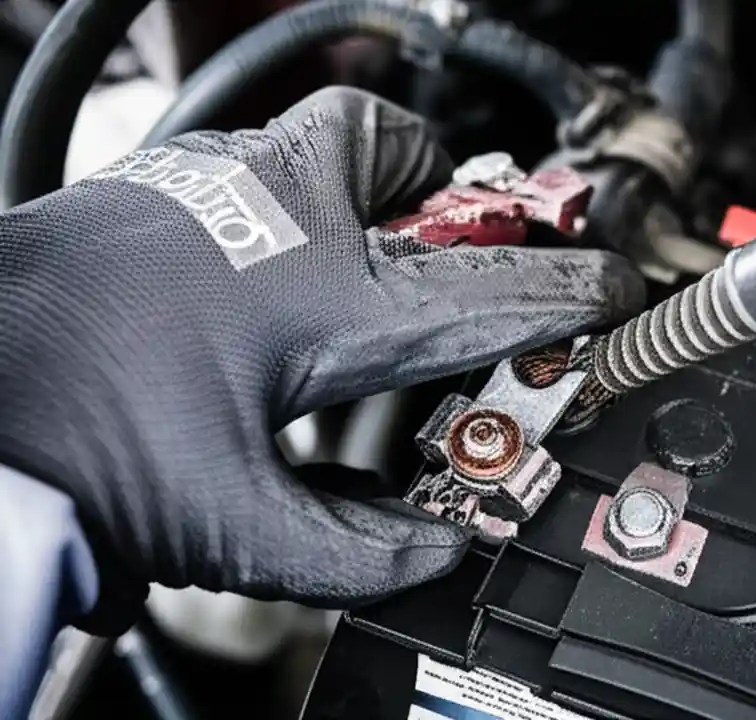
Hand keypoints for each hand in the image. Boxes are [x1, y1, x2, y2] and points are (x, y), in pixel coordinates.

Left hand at [0, 87, 643, 632]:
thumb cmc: (67, 441)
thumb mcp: (229, 525)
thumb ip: (353, 552)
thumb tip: (429, 553)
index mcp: (323, 298)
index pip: (487, 292)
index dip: (569, 297)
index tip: (615, 294)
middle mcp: (276, 215)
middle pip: (405, 154)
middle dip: (446, 197)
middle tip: (446, 253)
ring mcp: (210, 182)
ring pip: (324, 136)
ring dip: (364, 187)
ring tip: (357, 257)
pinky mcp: (157, 181)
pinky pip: (255, 159)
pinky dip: (287, 203)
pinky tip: (260, 275)